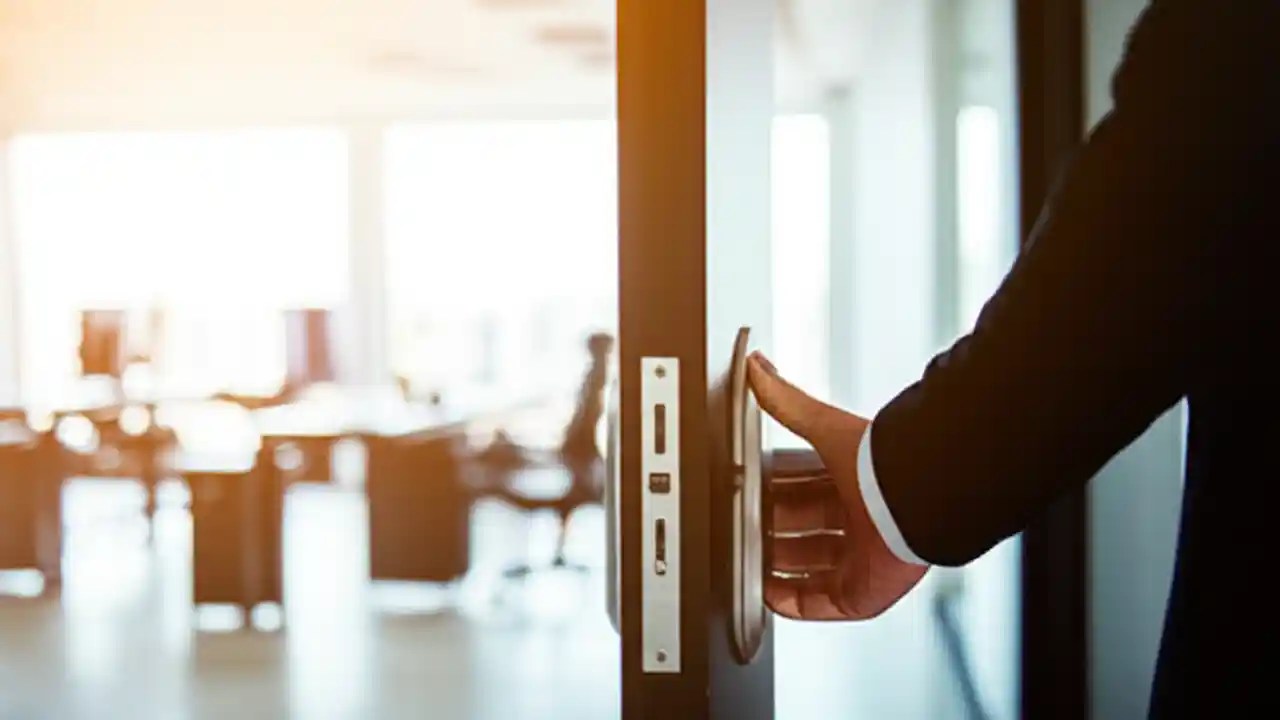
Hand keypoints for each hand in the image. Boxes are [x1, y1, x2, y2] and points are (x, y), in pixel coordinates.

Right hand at [748, 352, 927, 620]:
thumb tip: (757, 367)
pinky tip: (768, 594)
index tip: (745, 493)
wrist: (918, 501)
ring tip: (745, 565)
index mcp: (851, 484)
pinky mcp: (862, 594)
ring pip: (808, 570)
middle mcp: (858, 523)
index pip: (802, 490)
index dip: (771, 493)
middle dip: (769, 532)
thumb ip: (786, 401)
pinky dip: (791, 601)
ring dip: (776, 569)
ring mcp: (860, 561)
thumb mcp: (822, 426)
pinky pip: (820, 605)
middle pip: (802, 532)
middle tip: (739, 528)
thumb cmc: (884, 464)